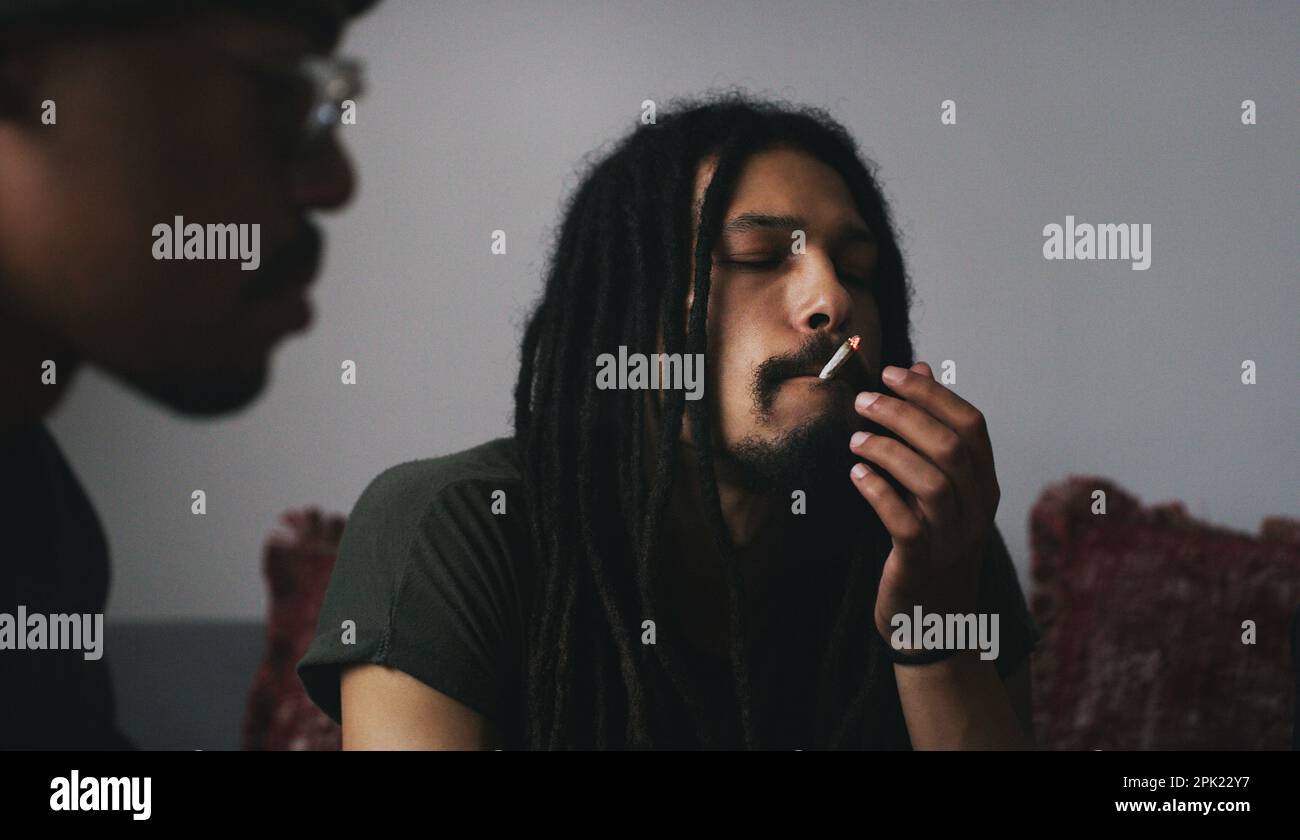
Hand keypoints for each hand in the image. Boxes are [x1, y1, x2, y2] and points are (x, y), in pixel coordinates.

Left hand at [847, 362, 1000, 645]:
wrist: (934, 624)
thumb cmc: (931, 546)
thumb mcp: (941, 490)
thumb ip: (931, 432)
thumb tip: (919, 367)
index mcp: (985, 485)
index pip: (972, 425)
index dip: (932, 393)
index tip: (891, 372)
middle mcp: (977, 510)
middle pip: (951, 446)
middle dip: (904, 414)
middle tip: (863, 401)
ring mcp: (953, 539)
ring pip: (931, 481)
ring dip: (888, 451)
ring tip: (855, 440)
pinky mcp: (921, 564)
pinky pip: (903, 521)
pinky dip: (878, 492)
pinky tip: (855, 476)